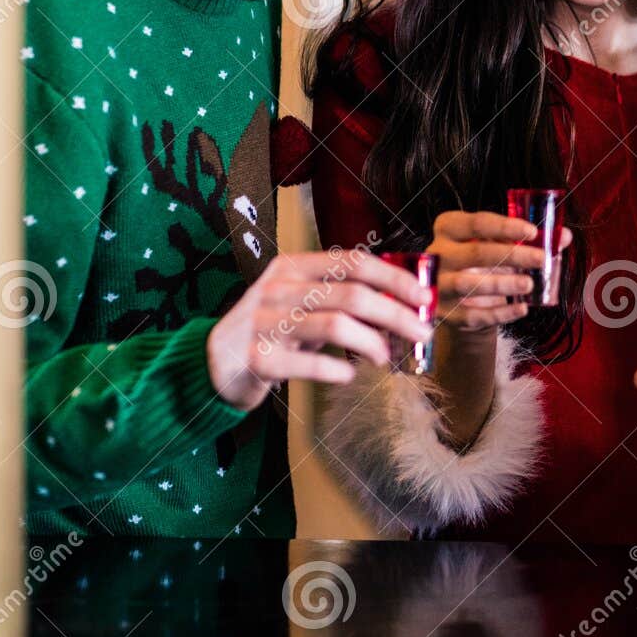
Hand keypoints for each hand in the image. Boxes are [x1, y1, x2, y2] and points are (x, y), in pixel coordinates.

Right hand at [207, 251, 432, 410]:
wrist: (212, 363)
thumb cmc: (273, 329)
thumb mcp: (303, 303)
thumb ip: (343, 298)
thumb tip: (403, 305)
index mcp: (293, 267)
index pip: (353, 262)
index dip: (393, 277)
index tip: (424, 297)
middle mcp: (277, 288)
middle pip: (352, 294)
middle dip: (396, 314)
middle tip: (423, 333)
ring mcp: (265, 322)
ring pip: (335, 325)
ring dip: (372, 343)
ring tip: (386, 357)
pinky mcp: (258, 358)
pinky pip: (310, 362)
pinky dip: (338, 370)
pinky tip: (349, 374)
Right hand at [426, 211, 572, 331]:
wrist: (460, 297)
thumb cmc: (483, 261)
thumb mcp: (500, 243)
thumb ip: (530, 239)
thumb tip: (564, 236)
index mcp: (449, 228)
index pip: (477, 223)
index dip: (505, 227)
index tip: (532, 231)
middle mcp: (438, 254)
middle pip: (476, 253)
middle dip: (512, 256)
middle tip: (541, 258)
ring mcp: (438, 285)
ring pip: (468, 284)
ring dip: (503, 284)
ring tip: (529, 284)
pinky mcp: (445, 312)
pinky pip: (473, 314)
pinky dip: (500, 313)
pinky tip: (521, 308)